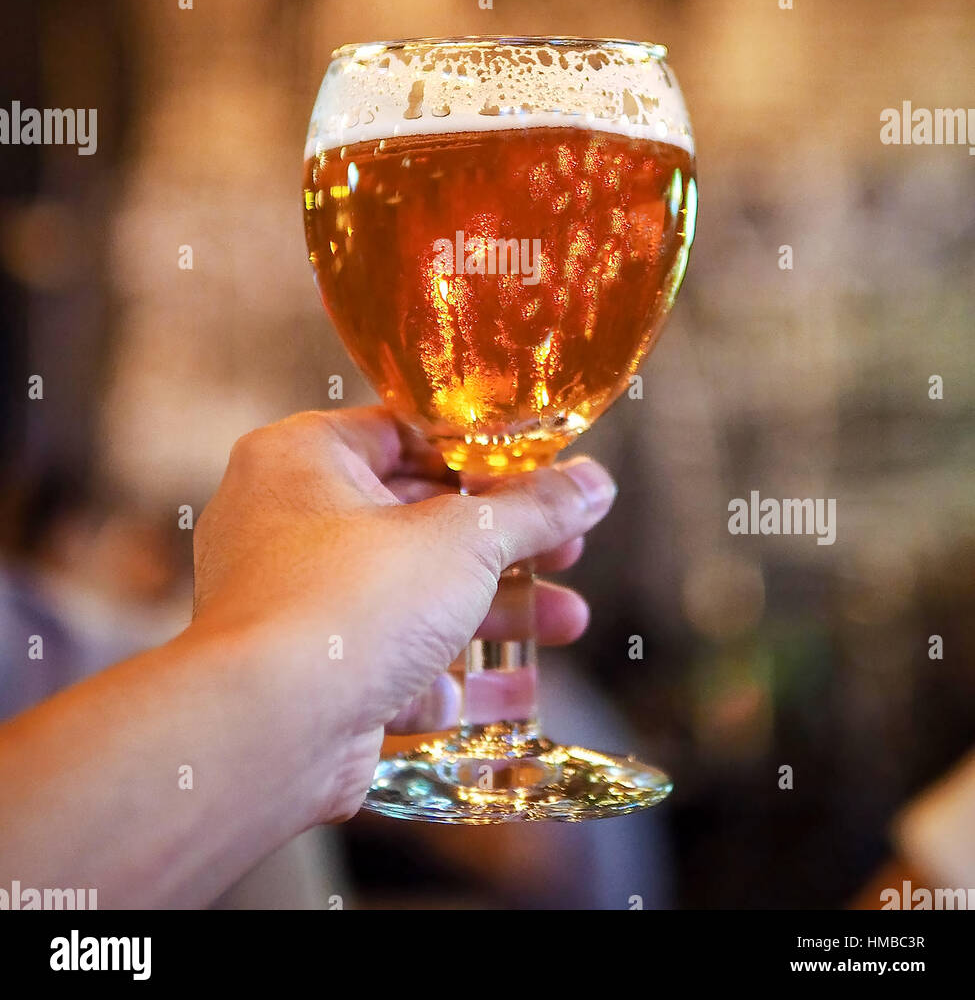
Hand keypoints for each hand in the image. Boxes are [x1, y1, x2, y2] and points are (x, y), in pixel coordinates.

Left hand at [191, 407, 616, 823]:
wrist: (268, 730)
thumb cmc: (349, 602)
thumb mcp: (463, 541)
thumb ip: (534, 509)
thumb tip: (593, 483)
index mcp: (300, 458)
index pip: (401, 432)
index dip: (480, 455)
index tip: (542, 474)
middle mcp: (283, 521)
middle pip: (414, 518)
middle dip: (502, 545)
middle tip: (565, 547)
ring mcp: (293, 602)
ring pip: (409, 594)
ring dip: (492, 611)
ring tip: (565, 621)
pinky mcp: (308, 673)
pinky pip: (391, 661)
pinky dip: (454, 674)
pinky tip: (518, 689)